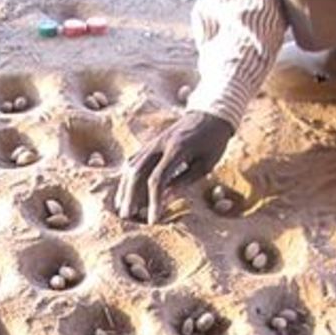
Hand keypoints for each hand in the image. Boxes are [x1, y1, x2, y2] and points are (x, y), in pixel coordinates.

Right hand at [115, 111, 233, 223]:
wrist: (210, 114)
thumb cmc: (213, 142)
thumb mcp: (205, 164)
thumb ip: (184, 180)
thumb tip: (165, 198)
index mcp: (176, 150)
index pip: (157, 179)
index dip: (153, 201)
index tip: (153, 220)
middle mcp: (159, 144)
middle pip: (136, 172)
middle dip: (130, 196)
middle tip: (127, 217)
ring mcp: (152, 142)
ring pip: (131, 166)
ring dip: (124, 188)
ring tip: (122, 208)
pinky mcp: (150, 143)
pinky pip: (133, 161)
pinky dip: (127, 178)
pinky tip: (125, 192)